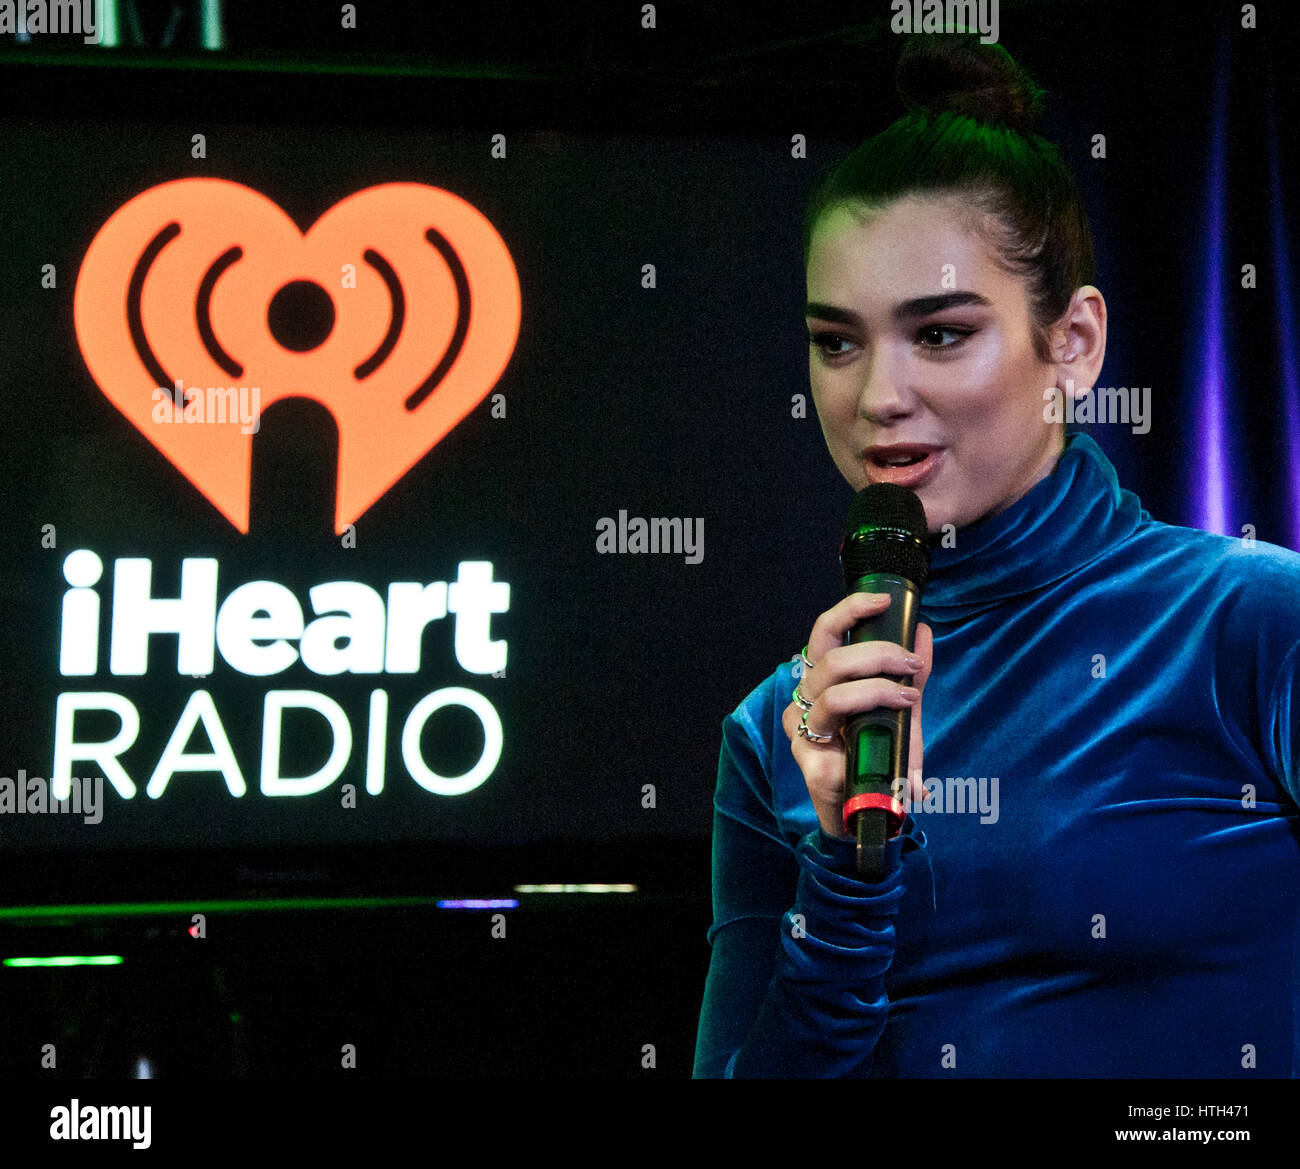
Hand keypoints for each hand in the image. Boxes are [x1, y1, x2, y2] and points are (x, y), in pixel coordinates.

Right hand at [781, 592, 932, 840]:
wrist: (868, 815)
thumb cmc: (879, 759)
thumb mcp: (901, 710)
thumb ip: (910, 673)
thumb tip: (924, 631)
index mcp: (822, 682)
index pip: (824, 633)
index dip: (850, 610)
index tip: (884, 599)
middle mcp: (805, 701)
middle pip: (830, 657)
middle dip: (876, 652)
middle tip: (910, 661)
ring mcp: (803, 730)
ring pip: (833, 688)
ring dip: (877, 683)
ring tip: (908, 694)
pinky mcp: (810, 758)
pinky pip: (837, 724)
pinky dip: (872, 709)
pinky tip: (897, 714)